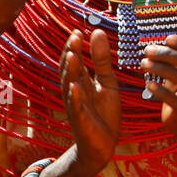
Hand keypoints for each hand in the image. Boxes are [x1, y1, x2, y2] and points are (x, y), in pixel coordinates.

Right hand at [62, 28, 120, 169]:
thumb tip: (97, 32)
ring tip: (71, 55)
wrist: (103, 145)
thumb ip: (102, 61)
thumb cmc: (104, 113)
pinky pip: (77, 107)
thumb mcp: (107, 84)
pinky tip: (75, 86)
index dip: (75, 46)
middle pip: (69, 70)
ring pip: (70, 86)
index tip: (78, 30)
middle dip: (71, 54)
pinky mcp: (81, 120)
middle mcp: (75, 92)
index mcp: (81, 81)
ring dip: (70, 71)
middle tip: (74, 37)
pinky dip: (75, 97)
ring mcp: (76, 106)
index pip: (75, 60)